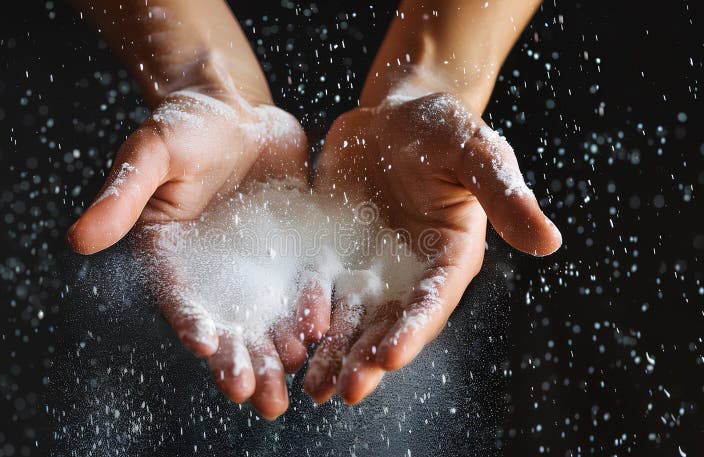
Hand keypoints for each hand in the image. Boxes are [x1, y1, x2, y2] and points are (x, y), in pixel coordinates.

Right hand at [66, 61, 329, 417]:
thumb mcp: (149, 154)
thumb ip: (121, 197)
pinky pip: (301, 289)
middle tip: (258, 398)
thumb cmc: (184, 125)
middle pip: (227, 325)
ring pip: (266, 319)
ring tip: (294, 381)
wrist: (236, 109)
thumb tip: (77, 239)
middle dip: (241, 362)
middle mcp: (213, 272)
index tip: (205, 347)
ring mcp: (254, 267)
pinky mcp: (289, 253)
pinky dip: (310, 312)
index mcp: (172, 257)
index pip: (179, 300)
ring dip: (278, 353)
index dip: (190, 324)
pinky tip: (322, 334)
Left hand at [303, 92, 561, 403]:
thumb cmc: (442, 128)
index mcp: (448, 257)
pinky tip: (288, 342)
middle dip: (368, 358)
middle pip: (389, 323)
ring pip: (352, 319)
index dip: (411, 331)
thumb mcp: (475, 152)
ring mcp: (370, 267)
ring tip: (316, 389)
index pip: (431, 302)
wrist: (392, 115)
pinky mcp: (335, 255)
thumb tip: (549, 243)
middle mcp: (410, 273)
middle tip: (345, 391)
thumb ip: (504, 195)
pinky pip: (319, 291)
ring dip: (337, 355)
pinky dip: (307, 319)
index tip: (388, 357)